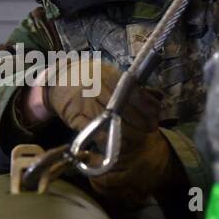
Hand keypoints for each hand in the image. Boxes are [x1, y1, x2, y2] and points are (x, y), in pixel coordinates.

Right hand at [43, 59, 170, 204]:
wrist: (59, 81)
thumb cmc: (89, 78)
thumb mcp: (110, 75)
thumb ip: (134, 87)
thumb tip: (158, 97)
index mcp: (106, 75)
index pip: (130, 91)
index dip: (146, 105)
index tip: (156, 114)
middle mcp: (95, 88)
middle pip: (123, 109)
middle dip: (140, 122)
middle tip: (151, 128)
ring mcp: (84, 103)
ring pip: (110, 122)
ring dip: (127, 133)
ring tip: (139, 138)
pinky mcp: (75, 118)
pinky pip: (94, 132)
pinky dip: (107, 141)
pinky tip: (118, 144)